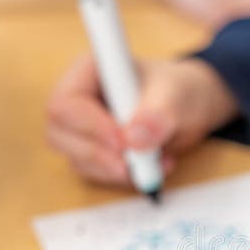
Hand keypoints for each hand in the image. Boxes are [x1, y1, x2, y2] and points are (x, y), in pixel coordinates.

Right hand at [46, 56, 237, 185]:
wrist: (189, 107)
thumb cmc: (179, 90)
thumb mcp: (177, 96)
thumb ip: (158, 115)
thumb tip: (134, 138)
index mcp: (89, 72)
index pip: (65, 103)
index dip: (89, 126)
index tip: (123, 141)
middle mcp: (78, 100)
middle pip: (60, 135)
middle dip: (99, 155)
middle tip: (135, 164)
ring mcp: (82, 129)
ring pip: (77, 159)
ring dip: (116, 170)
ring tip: (158, 161)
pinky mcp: (94, 152)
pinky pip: (96, 174)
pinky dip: (125, 177)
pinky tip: (154, 167)